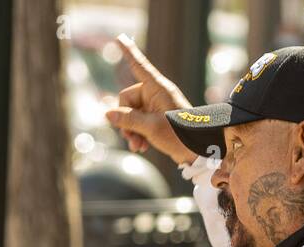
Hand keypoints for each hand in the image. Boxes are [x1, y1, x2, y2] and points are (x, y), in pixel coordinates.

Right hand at [104, 34, 198, 166]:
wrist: (196, 151)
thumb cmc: (178, 135)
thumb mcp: (150, 128)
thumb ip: (127, 120)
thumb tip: (108, 114)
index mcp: (157, 88)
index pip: (138, 66)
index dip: (128, 52)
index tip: (119, 37)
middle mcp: (155, 94)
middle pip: (126, 100)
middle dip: (125, 121)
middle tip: (132, 138)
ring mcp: (155, 106)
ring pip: (130, 114)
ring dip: (131, 131)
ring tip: (138, 146)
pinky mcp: (155, 119)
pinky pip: (137, 123)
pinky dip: (137, 135)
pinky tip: (141, 147)